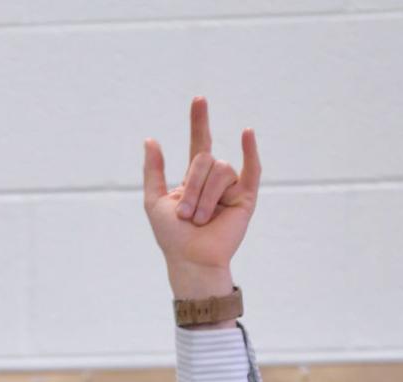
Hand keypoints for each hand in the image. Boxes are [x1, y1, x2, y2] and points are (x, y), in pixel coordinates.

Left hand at [143, 97, 260, 294]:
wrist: (191, 260)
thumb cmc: (172, 237)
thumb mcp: (154, 201)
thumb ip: (153, 171)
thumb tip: (151, 139)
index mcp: (194, 179)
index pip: (200, 143)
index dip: (199, 122)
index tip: (198, 99)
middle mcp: (214, 179)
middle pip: (205, 159)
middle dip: (192, 187)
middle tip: (185, 215)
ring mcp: (232, 187)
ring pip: (220, 170)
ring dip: (205, 197)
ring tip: (199, 219)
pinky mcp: (247, 197)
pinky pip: (251, 169)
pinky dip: (250, 150)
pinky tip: (246, 134)